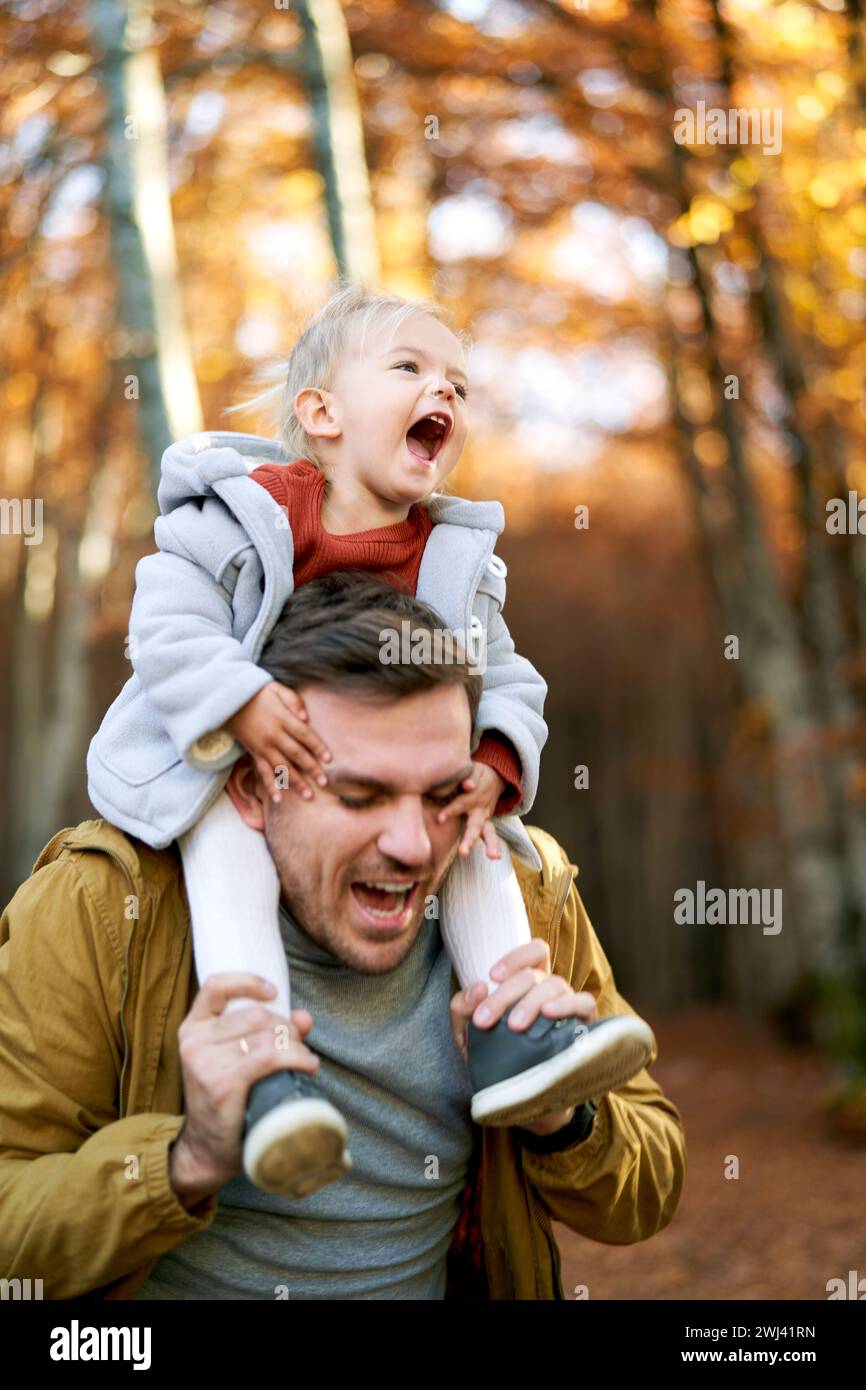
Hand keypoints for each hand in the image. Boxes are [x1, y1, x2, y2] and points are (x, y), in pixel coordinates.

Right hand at [169, 973, 319, 1205]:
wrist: (207, 1150)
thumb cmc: (226, 1102)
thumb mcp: (237, 1060)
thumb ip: (267, 1033)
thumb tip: (304, 1016)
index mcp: (192, 1029)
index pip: (216, 987)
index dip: (249, 982)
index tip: (274, 992)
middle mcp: (194, 1041)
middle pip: (256, 1014)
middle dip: (286, 1028)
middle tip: (299, 1046)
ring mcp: (205, 1062)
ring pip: (267, 1035)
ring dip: (296, 1045)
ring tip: (305, 1060)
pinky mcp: (222, 1083)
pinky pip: (269, 1057)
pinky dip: (296, 1058)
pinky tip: (308, 1066)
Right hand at [226, 682, 330, 802]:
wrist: (228, 701)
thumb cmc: (257, 693)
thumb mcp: (276, 689)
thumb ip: (294, 701)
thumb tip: (306, 717)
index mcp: (282, 719)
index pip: (304, 735)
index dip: (317, 747)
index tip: (329, 760)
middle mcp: (273, 735)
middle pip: (296, 754)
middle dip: (311, 769)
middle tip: (324, 783)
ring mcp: (262, 746)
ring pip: (281, 767)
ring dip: (295, 782)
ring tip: (308, 796)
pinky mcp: (254, 752)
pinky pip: (262, 771)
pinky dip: (269, 785)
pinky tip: (277, 799)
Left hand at [436, 761, 505, 858]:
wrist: (494, 776)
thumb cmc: (474, 774)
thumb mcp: (473, 770)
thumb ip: (470, 777)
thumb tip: (467, 785)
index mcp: (473, 795)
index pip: (461, 804)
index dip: (450, 811)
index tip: (439, 819)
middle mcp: (480, 809)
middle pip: (475, 825)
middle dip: (469, 839)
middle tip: (463, 852)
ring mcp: (485, 818)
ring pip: (488, 832)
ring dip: (490, 845)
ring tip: (493, 857)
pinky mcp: (487, 824)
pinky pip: (492, 835)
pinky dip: (495, 846)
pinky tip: (497, 857)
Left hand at [449, 939, 598, 1136]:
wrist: (521, 1098)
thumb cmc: (497, 1056)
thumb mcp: (469, 1034)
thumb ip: (462, 1010)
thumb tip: (477, 989)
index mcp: (528, 983)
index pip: (532, 953)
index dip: (514, 957)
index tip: (492, 977)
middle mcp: (551, 989)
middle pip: (533, 974)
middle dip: (504, 995)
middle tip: (484, 1020)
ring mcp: (569, 1005)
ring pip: (555, 985)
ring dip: (530, 1002)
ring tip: (514, 1026)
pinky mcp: (585, 1025)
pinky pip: (585, 1003)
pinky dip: (567, 1004)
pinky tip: (549, 1014)